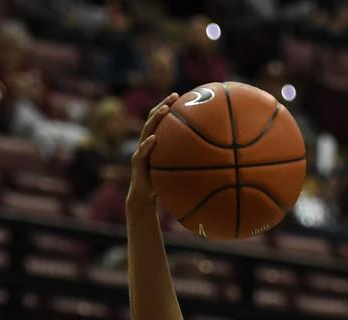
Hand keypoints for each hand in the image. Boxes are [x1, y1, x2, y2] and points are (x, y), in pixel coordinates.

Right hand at [129, 92, 179, 207]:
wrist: (144, 196)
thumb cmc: (161, 181)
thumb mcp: (174, 168)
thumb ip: (185, 160)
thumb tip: (210, 158)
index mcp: (154, 141)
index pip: (160, 119)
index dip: (167, 105)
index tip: (179, 96)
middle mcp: (146, 142)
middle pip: (153, 118)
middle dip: (163, 105)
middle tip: (174, 96)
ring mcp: (140, 150)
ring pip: (147, 130)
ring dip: (156, 118)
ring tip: (165, 110)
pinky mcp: (136, 163)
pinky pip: (142, 152)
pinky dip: (148, 144)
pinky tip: (154, 139)